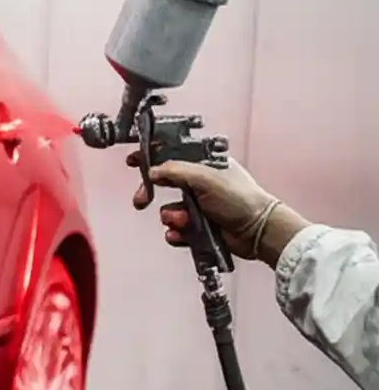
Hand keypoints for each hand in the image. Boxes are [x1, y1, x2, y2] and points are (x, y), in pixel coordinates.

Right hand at [125, 152, 288, 263]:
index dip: (151, 156)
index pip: (172, 154)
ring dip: (171, 217)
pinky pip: (176, 229)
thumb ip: (175, 171)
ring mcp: (198, 206)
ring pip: (168, 210)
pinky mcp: (198, 227)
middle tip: (141, 200)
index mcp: (203, 164)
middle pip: (163, 183)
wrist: (257, 231)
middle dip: (149, 192)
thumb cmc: (238, 198)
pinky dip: (176, 233)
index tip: (133, 161)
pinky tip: (182, 235)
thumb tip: (152, 172)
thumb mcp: (205, 178)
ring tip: (183, 222)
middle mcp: (199, 183)